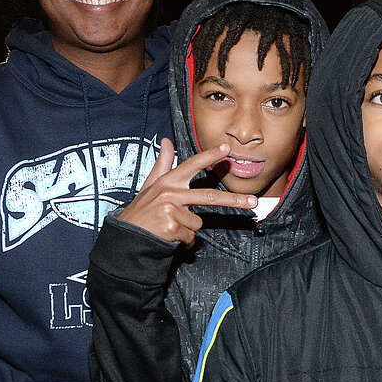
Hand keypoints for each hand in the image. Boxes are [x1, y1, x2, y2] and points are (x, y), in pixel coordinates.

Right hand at [119, 138, 257, 244]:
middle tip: (253, 203)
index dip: (210, 156)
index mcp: (168, 181)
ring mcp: (172, 210)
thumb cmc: (142, 211)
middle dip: (234, 200)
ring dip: (187, 229)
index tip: (227, 149)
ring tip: (169, 227)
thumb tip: (166, 141)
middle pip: (209, 196)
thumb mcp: (150, 186)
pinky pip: (191, 236)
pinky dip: (183, 240)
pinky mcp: (172, 227)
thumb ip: (162, 164)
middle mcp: (171, 193)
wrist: (127, 237)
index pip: (192, 165)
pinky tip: (168, 236)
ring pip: (197, 222)